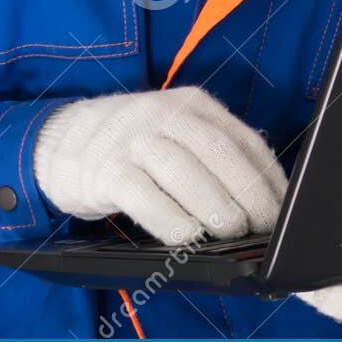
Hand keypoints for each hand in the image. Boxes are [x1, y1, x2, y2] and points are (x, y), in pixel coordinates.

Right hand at [32, 86, 286, 243]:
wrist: (59, 140)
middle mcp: (163, 113)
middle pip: (215, 150)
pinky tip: (188, 237)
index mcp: (191, 104)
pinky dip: (170, 218)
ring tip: (233, 233)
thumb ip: (210, 157)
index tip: (283, 210)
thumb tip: (259, 202)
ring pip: (182, 169)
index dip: (267, 176)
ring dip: (214, 205)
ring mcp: (132, 139)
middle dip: (246, 191)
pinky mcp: (105, 169)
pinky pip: (142, 194)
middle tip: (261, 227)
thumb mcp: (173, 135)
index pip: (241, 139)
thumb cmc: (131, 147)